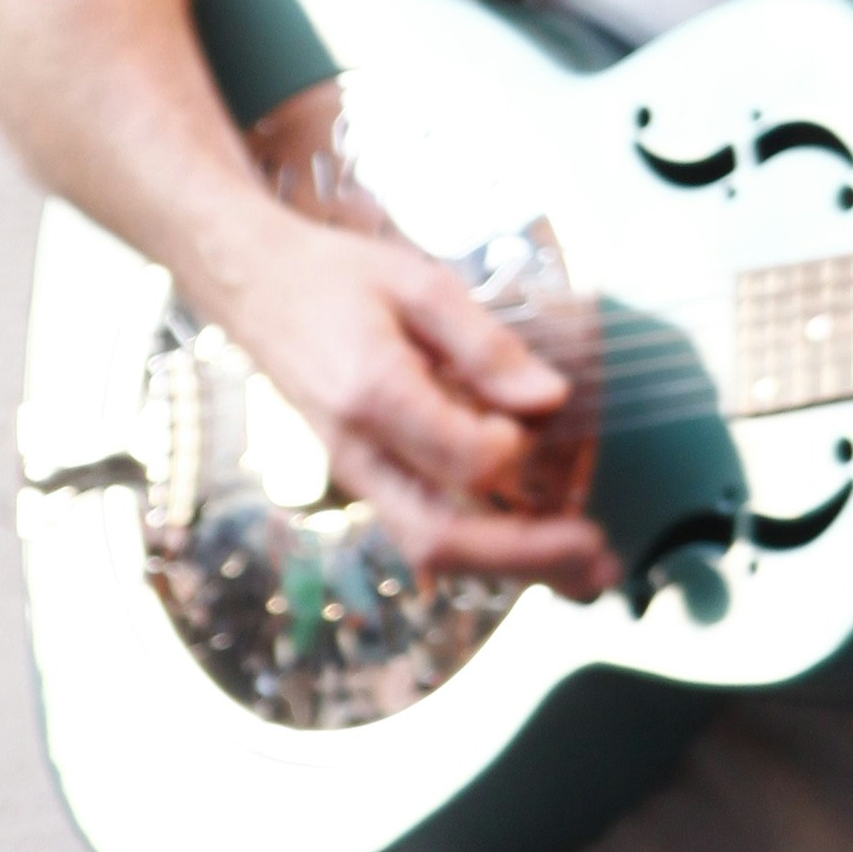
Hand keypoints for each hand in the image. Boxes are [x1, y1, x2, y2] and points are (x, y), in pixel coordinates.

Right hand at [210, 205, 614, 595]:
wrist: (252, 284)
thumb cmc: (336, 277)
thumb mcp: (418, 284)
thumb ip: (486, 344)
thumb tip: (549, 399)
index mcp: (370, 396)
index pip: (461, 461)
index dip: (516, 451)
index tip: (541, 413)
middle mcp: (358, 452)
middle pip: (442, 538)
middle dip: (528, 557)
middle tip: (600, 559)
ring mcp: (358, 474)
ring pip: (433, 549)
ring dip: (515, 568)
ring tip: (588, 574)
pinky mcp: (368, 478)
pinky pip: (426, 532)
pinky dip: (488, 550)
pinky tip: (543, 549)